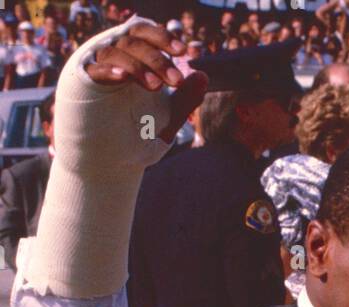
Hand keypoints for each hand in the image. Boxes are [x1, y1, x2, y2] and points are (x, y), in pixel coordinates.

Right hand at [84, 20, 205, 141]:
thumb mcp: (166, 120)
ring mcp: (99, 69)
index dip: (164, 39)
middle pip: (134, 40)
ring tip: (156, 87)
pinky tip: (124, 77)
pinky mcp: (83, 85)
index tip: (185, 52)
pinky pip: (94, 70)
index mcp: (135, 62)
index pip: (147, 37)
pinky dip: (109, 70)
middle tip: (177, 81)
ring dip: (139, 66)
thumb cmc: (135, 140)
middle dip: (158, 58)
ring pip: (117, 51)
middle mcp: (116, 61)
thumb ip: (183, 100)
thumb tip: (203, 76)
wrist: (111, 166)